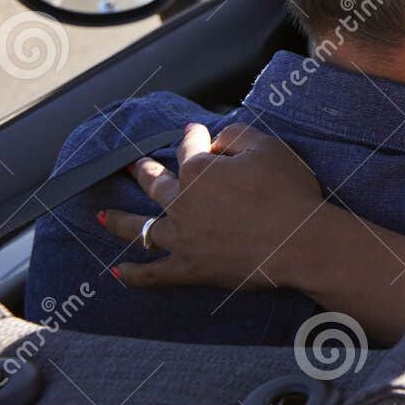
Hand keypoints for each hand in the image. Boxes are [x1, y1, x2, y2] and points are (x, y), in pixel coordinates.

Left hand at [100, 122, 325, 290]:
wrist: (301, 242)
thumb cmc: (289, 192)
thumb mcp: (269, 147)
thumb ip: (237, 134)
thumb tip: (216, 138)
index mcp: (198, 170)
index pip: (189, 147)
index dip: (193, 135)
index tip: (195, 130)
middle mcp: (180, 203)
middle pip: (156, 183)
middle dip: (144, 170)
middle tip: (135, 164)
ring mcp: (181, 238)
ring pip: (140, 228)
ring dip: (119, 220)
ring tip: (103, 216)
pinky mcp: (189, 268)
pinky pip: (154, 274)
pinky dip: (136, 274)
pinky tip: (119, 273)